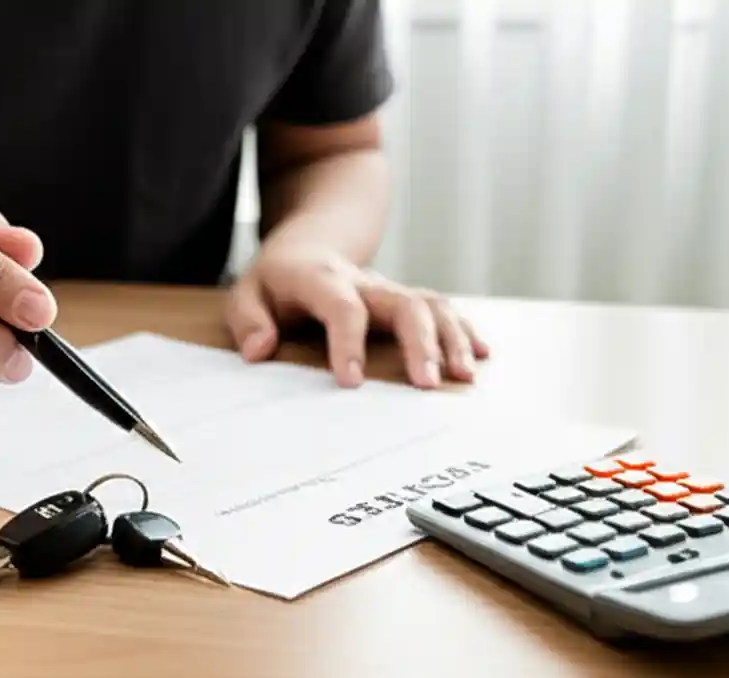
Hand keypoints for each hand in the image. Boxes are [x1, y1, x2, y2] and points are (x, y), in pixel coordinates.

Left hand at [224, 243, 489, 387]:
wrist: (311, 241)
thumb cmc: (278, 279)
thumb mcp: (247, 292)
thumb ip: (248, 320)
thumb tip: (259, 350)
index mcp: (322, 279)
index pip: (342, 307)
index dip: (348, 343)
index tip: (351, 382)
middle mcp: (364, 281)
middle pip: (403, 303)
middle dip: (420, 343)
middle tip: (428, 385)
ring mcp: (390, 289)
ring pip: (431, 304)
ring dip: (451, 339)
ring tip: (463, 377)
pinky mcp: (406, 298)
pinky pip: (443, 310)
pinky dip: (465, 331)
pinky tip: (482, 356)